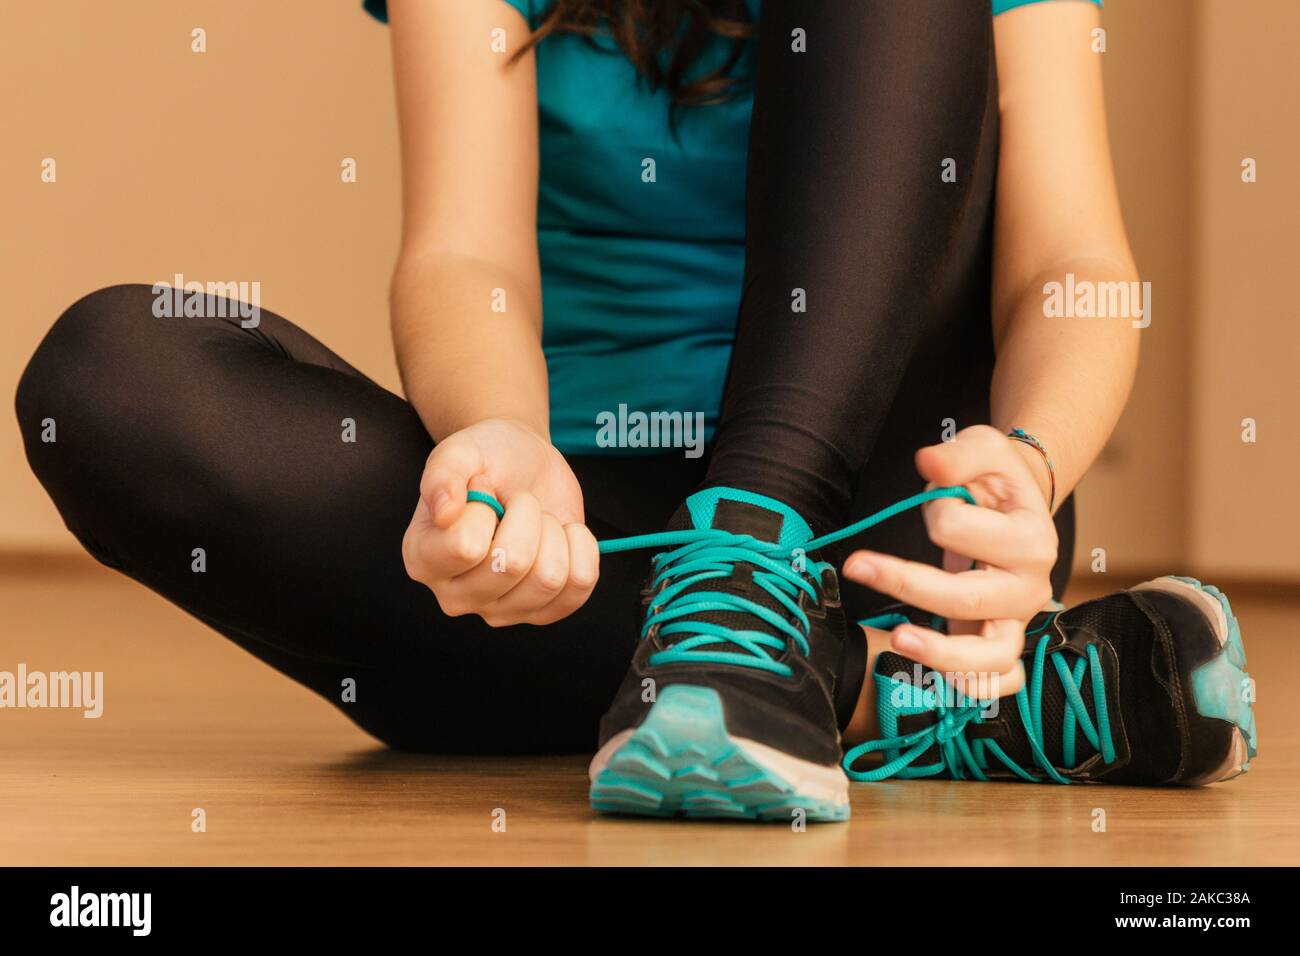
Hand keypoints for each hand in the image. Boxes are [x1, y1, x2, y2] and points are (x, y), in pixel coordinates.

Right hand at [401, 418, 598, 625]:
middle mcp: (456, 595)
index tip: (481, 489)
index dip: (486, 508)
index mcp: (423, 559)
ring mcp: (500, 611)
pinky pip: (579, 586)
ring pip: (549, 579)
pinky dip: (581, 548)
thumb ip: (442, 475)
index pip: (467, 547)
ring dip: (553, 532)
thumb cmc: (485, 459)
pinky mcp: (543, 612)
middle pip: (512, 564)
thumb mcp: (459, 451)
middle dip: (527, 515)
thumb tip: (445, 513)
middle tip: (516, 502)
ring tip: (537, 519)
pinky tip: (561, 535)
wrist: (523, 467)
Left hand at [842, 425, 1057, 697]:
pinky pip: (1001, 681)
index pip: (960, 531)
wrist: (1020, 506)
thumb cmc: (997, 480)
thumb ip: (957, 456)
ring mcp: (1018, 620)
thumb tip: (928, 462)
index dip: (935, 511)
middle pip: (970, 599)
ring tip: (897, 639)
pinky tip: (937, 677)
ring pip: (992, 658)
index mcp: (1031, 537)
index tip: (934, 498)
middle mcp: (1031, 586)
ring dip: (941, 654)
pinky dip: (974, 687)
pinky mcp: (1003, 641)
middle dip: (908, 584)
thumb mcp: (984, 448)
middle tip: (856, 565)